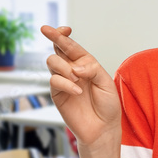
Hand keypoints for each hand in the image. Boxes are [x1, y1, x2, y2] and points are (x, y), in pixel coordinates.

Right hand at [41, 25, 120, 147]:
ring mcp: (63, 81)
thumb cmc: (107, 106)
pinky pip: (54, 81)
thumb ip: (92, 70)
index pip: (71, 46)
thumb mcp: (106, 83)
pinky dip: (65, 83)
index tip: (62, 29)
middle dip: (54, 38)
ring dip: (64, 67)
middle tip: (50, 32)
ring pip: (52, 62)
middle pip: (58, 49)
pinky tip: (77, 91)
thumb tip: (75, 67)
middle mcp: (72, 70)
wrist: (103, 128)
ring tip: (76, 79)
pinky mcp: (57, 94)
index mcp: (85, 64)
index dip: (64, 35)